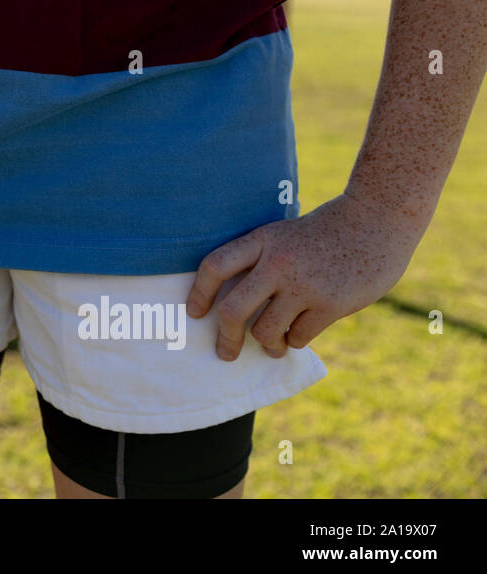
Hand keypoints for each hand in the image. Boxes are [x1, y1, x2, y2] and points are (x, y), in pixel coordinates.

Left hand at [186, 193, 424, 360]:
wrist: (376, 221)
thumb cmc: (325, 231)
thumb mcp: (284, 234)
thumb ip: (261, 261)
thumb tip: (235, 309)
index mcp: (262, 240)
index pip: (215, 267)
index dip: (199, 293)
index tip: (196, 313)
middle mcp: (277, 263)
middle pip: (232, 311)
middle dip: (225, 338)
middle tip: (225, 352)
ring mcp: (303, 285)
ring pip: (265, 331)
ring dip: (267, 344)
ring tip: (271, 345)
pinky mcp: (330, 305)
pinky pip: (297, 338)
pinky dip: (294, 341)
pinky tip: (297, 335)